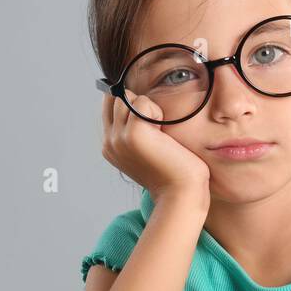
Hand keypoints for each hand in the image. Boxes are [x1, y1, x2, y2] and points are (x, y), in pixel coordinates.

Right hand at [100, 92, 210, 207]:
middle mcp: (110, 142)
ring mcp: (118, 138)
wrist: (181, 192)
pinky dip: (156, 112)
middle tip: (156, 131)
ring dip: (148, 108)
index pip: (109, 105)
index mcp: (110, 146)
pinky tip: (163, 134)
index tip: (150, 124)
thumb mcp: (148, 149)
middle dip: (139, 104)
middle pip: (117, 98)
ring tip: (159, 133)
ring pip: (128, 97)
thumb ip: (135, 128)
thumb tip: (136, 101)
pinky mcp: (132, 133)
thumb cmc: (173, 171)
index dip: (130, 104)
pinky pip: (142, 102)